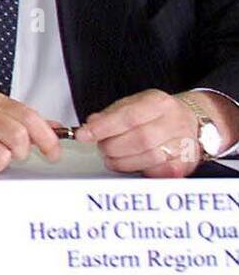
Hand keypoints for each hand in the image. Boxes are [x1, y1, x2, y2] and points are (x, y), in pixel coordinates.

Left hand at [76, 89, 231, 177]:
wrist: (191, 121)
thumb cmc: (156, 115)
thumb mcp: (133, 105)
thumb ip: (110, 115)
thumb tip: (91, 125)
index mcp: (158, 103)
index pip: (127, 116)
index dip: (103, 128)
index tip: (83, 135)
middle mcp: (175, 121)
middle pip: (139, 139)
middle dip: (112, 147)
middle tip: (102, 149)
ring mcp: (185, 142)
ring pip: (150, 157)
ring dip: (124, 162)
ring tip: (114, 159)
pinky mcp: (188, 162)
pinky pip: (163, 172)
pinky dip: (144, 171)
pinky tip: (135, 166)